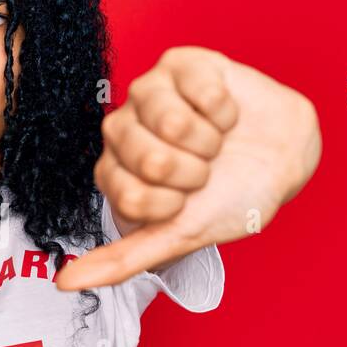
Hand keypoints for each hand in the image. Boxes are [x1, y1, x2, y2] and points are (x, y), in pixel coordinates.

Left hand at [55, 46, 321, 290]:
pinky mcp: (179, 63)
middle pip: (150, 160)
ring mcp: (147, 92)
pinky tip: (224, 113)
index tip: (184, 201)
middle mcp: (121, 129)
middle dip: (193, 174)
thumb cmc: (228, 196)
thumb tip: (63, 283)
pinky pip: (203, 92)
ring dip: (210, 142)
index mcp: (113, 172)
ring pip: (174, 124)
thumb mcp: (178, 236)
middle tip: (202, 170)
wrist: (282, 157)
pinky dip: (226, 111)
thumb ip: (120, 261)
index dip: (172, 205)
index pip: (131, 198)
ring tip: (215, 141)